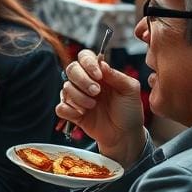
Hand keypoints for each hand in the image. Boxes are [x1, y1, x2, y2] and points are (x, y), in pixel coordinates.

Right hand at [57, 50, 145, 167]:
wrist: (125, 135)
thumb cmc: (129, 111)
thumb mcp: (130, 90)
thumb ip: (116, 75)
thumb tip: (101, 63)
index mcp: (100, 73)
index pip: (85, 57)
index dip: (88, 63)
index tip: (98, 75)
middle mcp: (86, 82)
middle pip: (71, 69)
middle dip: (82, 80)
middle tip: (96, 92)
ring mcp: (77, 97)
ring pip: (65, 88)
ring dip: (79, 97)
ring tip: (93, 106)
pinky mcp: (71, 112)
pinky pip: (60, 107)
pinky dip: (69, 111)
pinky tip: (82, 115)